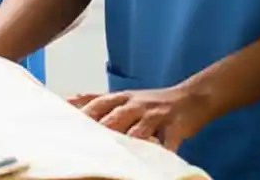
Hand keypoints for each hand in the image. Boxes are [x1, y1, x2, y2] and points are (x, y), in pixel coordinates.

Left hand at [78, 84, 216, 150]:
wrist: (193, 97)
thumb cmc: (152, 101)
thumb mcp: (124, 96)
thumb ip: (98, 99)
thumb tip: (69, 100)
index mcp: (121, 98)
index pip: (97, 104)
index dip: (82, 115)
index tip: (66, 126)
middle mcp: (136, 105)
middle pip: (114, 117)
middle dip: (100, 130)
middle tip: (87, 145)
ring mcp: (156, 115)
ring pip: (138, 131)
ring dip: (128, 142)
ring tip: (116, 155)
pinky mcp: (176, 127)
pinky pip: (169, 142)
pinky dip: (163, 152)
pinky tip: (155, 162)